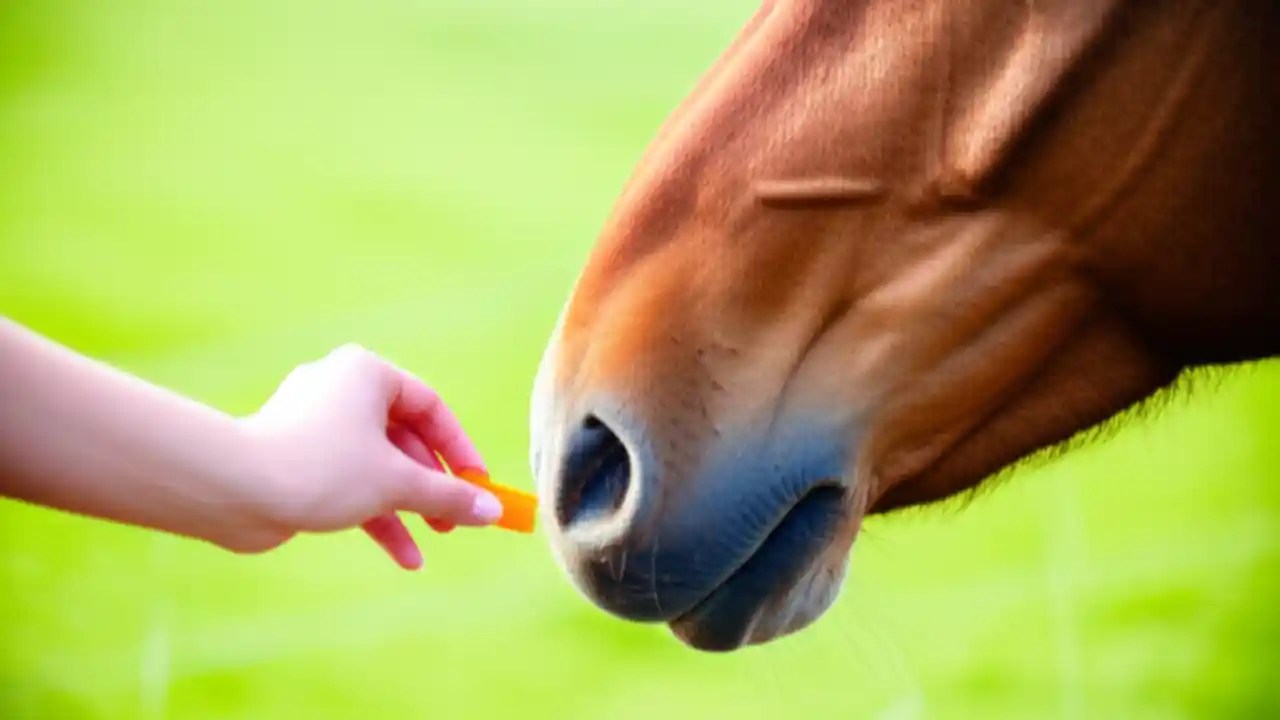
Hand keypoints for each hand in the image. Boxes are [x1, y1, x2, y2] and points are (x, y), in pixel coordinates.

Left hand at [239, 344, 502, 569]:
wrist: (232, 488)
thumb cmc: (320, 468)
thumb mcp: (397, 483)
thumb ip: (449, 495)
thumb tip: (493, 511)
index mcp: (367, 374)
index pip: (431, 408)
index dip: (460, 449)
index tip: (479, 485)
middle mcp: (341, 391)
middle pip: (405, 440)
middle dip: (432, 487)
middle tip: (456, 521)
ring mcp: (316, 426)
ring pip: (377, 467)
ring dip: (406, 507)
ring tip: (432, 543)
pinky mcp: (297, 460)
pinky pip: (349, 483)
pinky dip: (375, 515)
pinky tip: (403, 556)